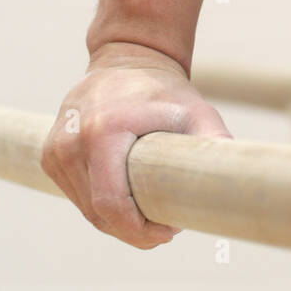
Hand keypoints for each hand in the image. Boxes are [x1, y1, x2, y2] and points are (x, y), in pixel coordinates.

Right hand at [42, 43, 231, 248]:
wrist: (127, 59)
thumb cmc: (167, 91)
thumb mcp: (197, 113)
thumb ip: (215, 145)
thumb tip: (240, 183)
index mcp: (104, 132)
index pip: (112, 206)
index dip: (140, 231)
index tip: (169, 230)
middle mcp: (71, 142)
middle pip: (99, 214)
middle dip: (133, 231)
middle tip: (166, 227)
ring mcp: (56, 149)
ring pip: (87, 210)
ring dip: (118, 221)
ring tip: (150, 210)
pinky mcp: (51, 155)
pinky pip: (78, 196)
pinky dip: (102, 206)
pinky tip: (128, 197)